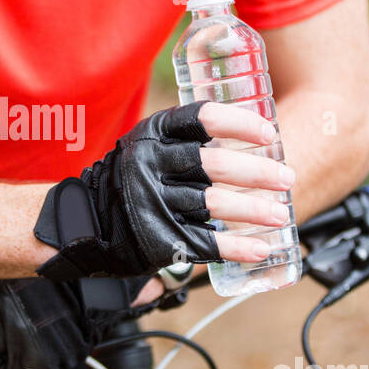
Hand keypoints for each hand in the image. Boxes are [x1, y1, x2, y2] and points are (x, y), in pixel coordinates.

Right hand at [34, 100, 293, 279]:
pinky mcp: (156, 238)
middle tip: (286, 177)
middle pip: (212, 164)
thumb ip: (185, 141)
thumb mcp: (146, 147)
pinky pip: (203, 243)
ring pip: (212, 204)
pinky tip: (260, 248)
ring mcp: (151, 202)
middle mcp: (149, 165)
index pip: (201, 119)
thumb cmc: (126, 180)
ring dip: (253, 210)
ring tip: (280, 213)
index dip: (239, 124)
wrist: (81, 222)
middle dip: (257, 172)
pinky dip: (235, 247)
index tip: (269, 135)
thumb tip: (250, 138)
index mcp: (151, 134)